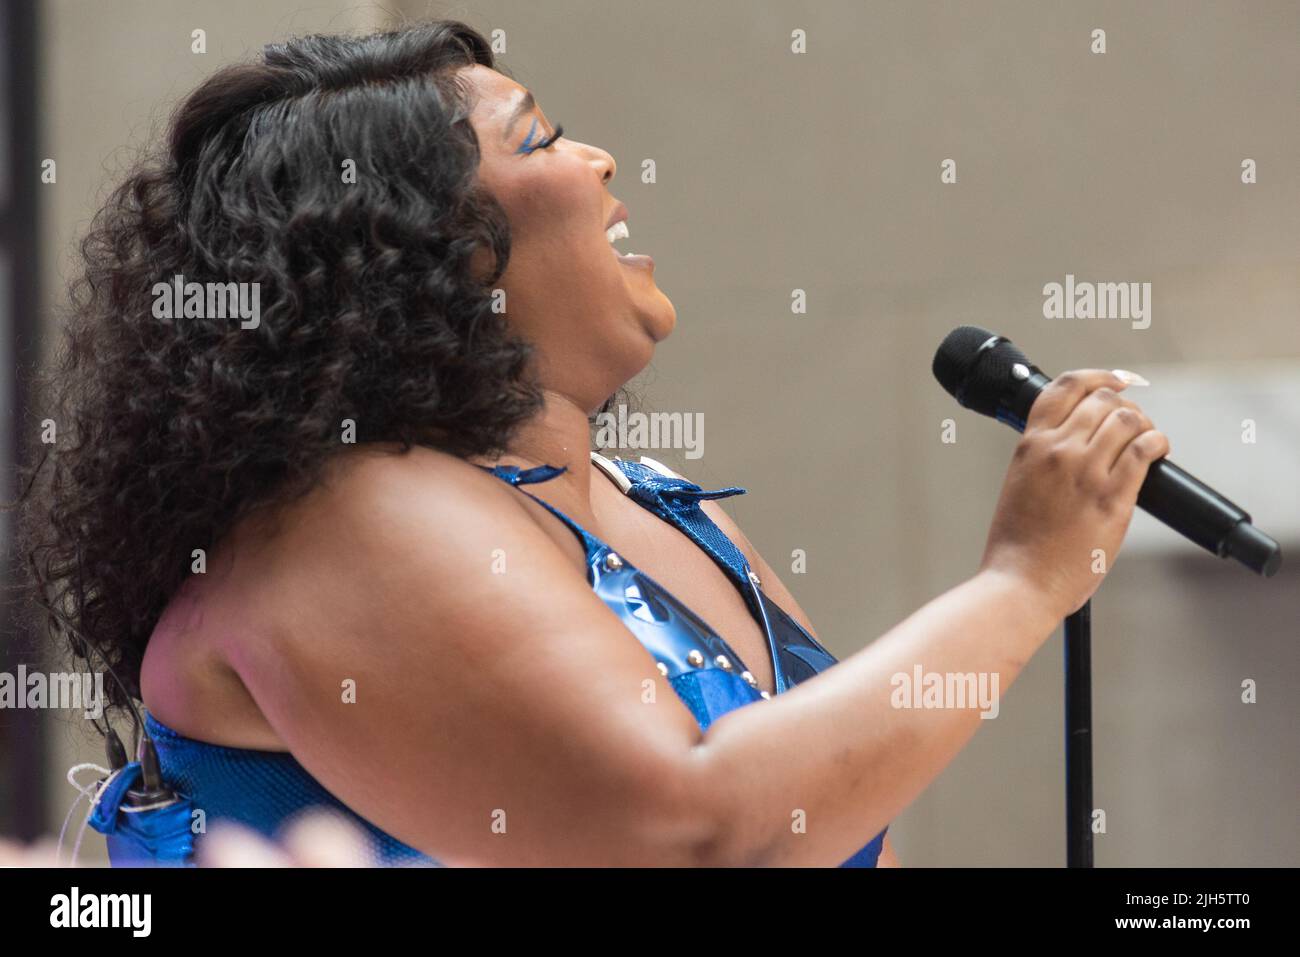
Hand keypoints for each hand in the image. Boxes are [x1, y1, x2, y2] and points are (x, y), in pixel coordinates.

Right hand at [978, 368, 1169, 618]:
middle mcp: (1057, 450)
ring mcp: (1085, 472)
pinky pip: (1145, 450)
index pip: (1065, 387)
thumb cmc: (1017, 544)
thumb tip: (1075, 443)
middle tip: (1134, 424)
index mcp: (1030, 445)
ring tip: (1148, 441)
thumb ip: (1042, 458)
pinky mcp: (1112, 497)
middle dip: (1126, 406)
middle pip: (1104, 400)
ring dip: (1144, 425)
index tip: (1115, 380)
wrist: (1020, 582)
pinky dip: (1158, 443)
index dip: (1097, 377)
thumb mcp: (1019, 484)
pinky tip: (1159, 451)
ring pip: (1128, 419)